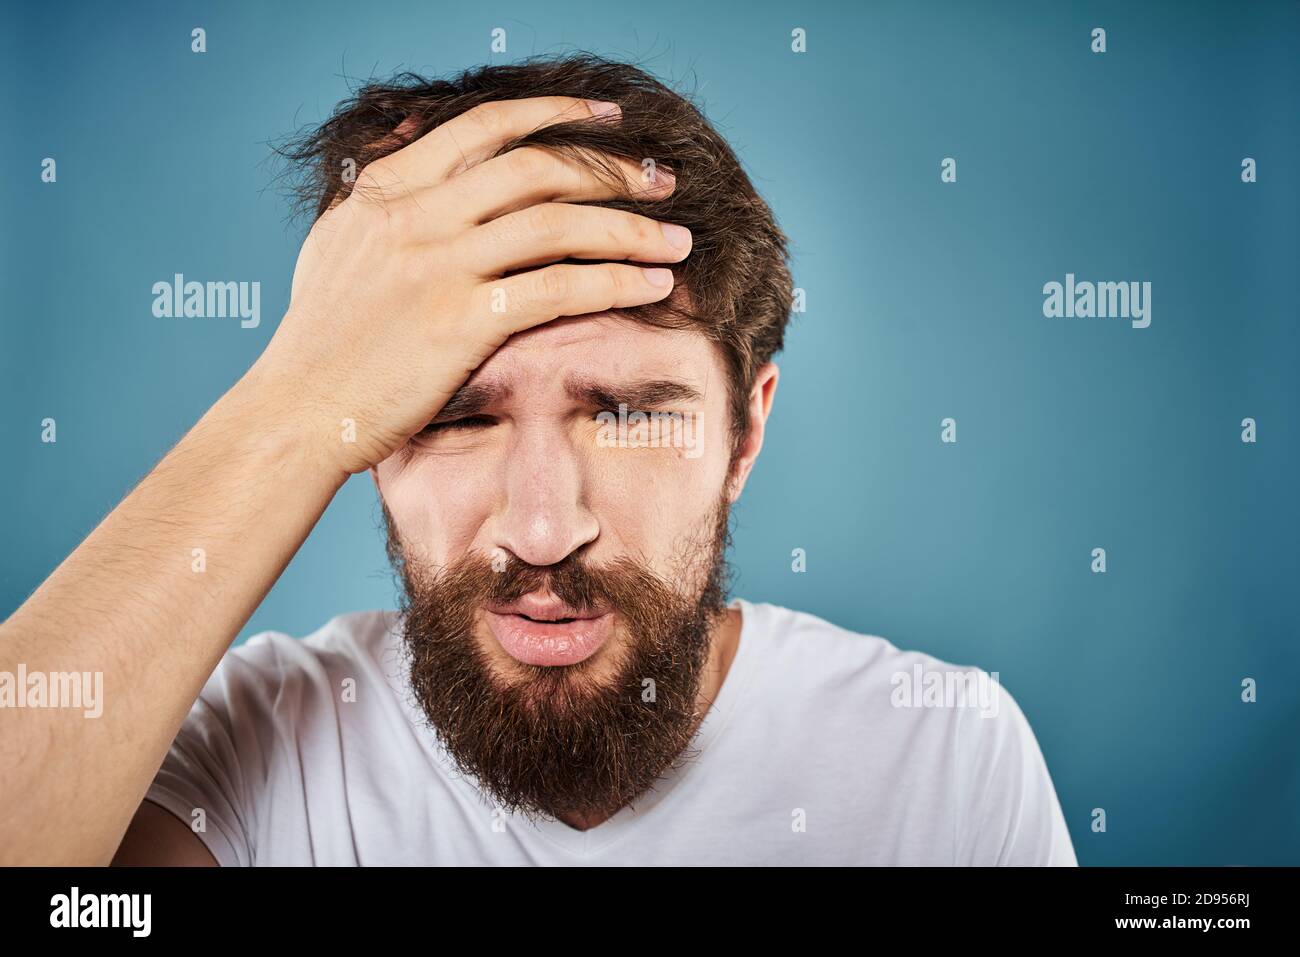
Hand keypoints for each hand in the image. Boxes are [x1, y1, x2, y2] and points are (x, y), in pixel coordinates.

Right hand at [250, 96, 689, 474]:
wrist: (296, 412)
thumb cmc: (321, 339)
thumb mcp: (336, 241)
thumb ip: (379, 188)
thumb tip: (410, 129)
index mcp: (386, 190)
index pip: (486, 128)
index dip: (556, 114)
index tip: (610, 119)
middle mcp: (413, 216)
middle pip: (536, 169)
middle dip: (612, 170)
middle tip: (663, 182)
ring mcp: (436, 266)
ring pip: (558, 224)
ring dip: (631, 228)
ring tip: (678, 239)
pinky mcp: (459, 322)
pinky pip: (558, 287)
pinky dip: (616, 282)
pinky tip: (654, 286)